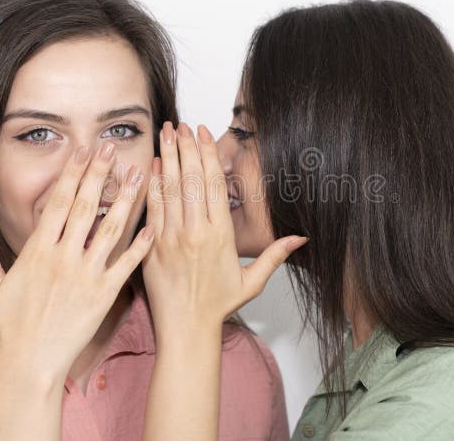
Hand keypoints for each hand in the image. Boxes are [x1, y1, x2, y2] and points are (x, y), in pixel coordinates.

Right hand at [0, 143, 152, 379]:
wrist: (31, 363)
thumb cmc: (11, 326)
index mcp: (37, 251)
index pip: (57, 203)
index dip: (72, 174)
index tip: (83, 150)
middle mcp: (64, 258)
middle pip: (85, 206)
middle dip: (100, 174)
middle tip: (113, 147)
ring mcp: (87, 275)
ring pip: (110, 229)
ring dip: (126, 199)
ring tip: (139, 174)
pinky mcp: (105, 294)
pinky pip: (126, 264)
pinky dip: (141, 244)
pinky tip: (153, 224)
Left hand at [141, 122, 307, 335]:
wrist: (186, 329)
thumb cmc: (218, 306)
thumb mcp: (252, 281)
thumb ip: (275, 256)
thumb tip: (302, 238)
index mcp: (221, 235)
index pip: (214, 185)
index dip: (208, 154)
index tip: (202, 133)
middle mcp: (196, 232)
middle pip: (191, 179)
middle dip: (185, 148)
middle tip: (179, 124)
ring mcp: (172, 238)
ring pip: (170, 189)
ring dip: (167, 158)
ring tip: (164, 133)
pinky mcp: (152, 247)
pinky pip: (152, 209)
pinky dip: (152, 185)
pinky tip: (151, 166)